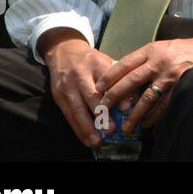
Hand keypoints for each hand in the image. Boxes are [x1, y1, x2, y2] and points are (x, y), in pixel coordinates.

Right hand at [40, 29, 116, 147]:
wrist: (64, 52)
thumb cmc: (92, 61)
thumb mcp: (107, 62)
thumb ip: (121, 79)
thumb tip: (134, 101)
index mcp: (98, 64)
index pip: (109, 80)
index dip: (118, 94)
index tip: (127, 108)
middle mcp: (82, 75)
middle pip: (91, 96)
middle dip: (101, 114)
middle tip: (111, 130)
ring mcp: (68, 86)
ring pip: (77, 109)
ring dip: (87, 127)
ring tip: (98, 141)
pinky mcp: (58, 96)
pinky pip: (68, 115)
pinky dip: (77, 128)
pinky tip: (86, 139)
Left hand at [94, 34, 192, 132]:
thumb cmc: (177, 50)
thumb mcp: (157, 48)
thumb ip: (140, 60)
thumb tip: (118, 76)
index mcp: (150, 51)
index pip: (124, 63)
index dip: (109, 76)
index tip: (98, 88)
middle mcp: (158, 62)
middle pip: (131, 81)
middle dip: (115, 97)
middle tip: (103, 109)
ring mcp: (169, 75)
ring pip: (147, 98)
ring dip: (135, 114)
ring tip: (126, 126)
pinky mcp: (179, 86)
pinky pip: (163, 104)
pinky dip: (153, 116)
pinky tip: (145, 123)